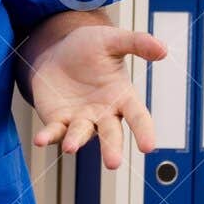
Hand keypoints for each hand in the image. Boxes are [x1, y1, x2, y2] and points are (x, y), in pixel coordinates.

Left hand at [30, 24, 164, 168]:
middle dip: (112, 148)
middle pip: (111, 134)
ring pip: (81, 135)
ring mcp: (81, 119)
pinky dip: (48, 137)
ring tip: (71, 147)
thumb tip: (163, 48)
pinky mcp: (58, 120)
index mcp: (123, 97)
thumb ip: (137, 43)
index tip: (148, 147)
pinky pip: (54, 131)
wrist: (57, 50)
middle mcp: (104, 114)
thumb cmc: (89, 48)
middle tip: (113, 163)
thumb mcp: (112, 40)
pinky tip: (40, 140)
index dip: (144, 131)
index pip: (138, 117)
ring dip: (76, 141)